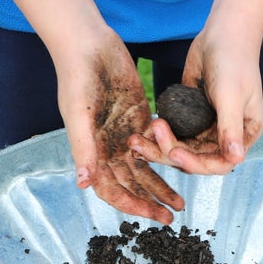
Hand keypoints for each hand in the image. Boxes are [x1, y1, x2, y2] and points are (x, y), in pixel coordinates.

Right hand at [62, 30, 184, 224]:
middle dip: (149, 202)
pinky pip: (155, 145)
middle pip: (130, 184)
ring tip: (180, 203)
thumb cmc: (77, 78)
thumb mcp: (79, 115)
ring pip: (145, 169)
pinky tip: (185, 168)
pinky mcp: (139, 118)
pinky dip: (167, 158)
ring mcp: (124, 134)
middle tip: (171, 218)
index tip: (151, 214)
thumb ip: (84, 149)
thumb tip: (83, 185)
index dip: (130, 204)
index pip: (111, 188)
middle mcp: (108, 148)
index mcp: (92, 152)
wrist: (88, 45)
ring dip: (160, 186)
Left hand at [129, 27, 262, 174]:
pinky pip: (173, 133)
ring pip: (180, 148)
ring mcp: (205, 127)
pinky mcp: (189, 117)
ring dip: (157, 146)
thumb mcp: (231, 96)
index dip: (196, 163)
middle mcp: (224, 136)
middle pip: (194, 158)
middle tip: (142, 144)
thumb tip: (236, 159)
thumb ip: (230, 128)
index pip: (220, 163)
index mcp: (243, 136)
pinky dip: (157, 135)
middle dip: (167, 153)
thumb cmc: (234, 62)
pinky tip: (140, 133)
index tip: (174, 152)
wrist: (223, 34)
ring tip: (135, 140)